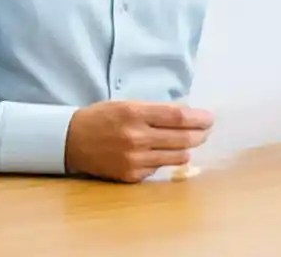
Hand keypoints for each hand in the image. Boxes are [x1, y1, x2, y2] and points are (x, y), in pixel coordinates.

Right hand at [64, 101, 213, 182]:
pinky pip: (159, 169)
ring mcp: (134, 159)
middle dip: (200, 134)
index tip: (210, 118)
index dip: (200, 118)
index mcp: (135, 113)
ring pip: (177, 157)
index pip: (178, 117)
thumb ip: (156, 110)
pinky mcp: (130, 175)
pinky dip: (164, 161)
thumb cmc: (102, 118)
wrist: (71, 141)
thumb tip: (189, 114)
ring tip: (189, 142)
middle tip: (206, 131)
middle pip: (183, 138)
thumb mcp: (128, 104)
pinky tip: (159, 153)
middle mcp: (136, 137)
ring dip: (186, 149)